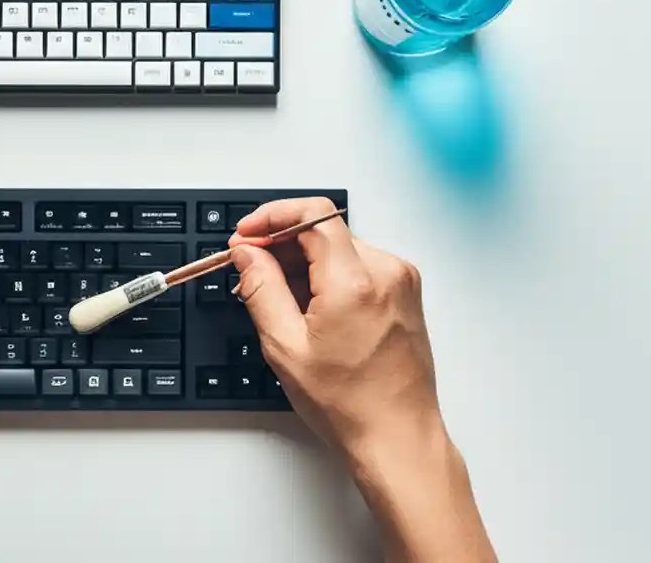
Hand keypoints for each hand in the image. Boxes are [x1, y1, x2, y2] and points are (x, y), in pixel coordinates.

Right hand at [228, 198, 494, 561]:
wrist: (396, 437)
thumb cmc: (350, 405)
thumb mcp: (285, 346)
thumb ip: (260, 288)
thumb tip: (247, 253)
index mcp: (355, 282)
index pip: (312, 214)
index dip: (271, 217)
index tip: (247, 234)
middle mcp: (386, 272)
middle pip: (323, 230)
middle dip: (281, 245)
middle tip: (250, 271)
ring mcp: (400, 281)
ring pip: (338, 248)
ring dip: (302, 262)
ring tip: (278, 301)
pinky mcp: (403, 293)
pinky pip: (356, 265)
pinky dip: (325, 276)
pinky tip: (307, 307)